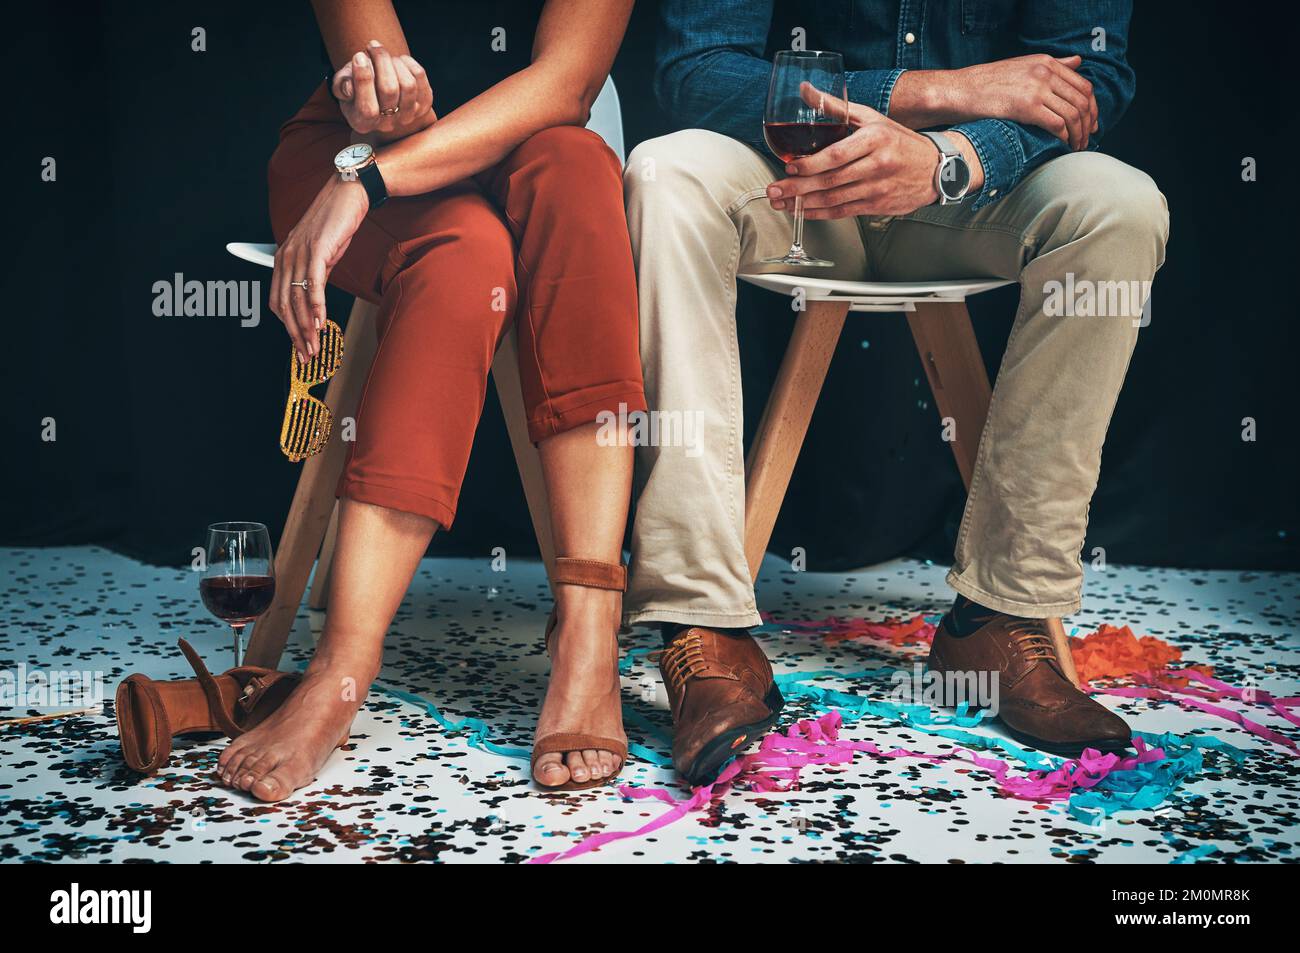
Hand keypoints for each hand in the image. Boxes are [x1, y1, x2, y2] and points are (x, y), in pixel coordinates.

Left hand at [270, 177, 368, 362]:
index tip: (299, 345)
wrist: (349, 193)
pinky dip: (317, 306)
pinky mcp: (318, 249)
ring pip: (298, 298)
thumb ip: (315, 273)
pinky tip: (321, 322)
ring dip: (306, 327)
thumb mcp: (322, 251)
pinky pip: (314, 284)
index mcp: (284, 257)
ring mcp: (300, 253)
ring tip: (314, 346)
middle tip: (306, 356)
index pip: (278, 300)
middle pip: (285, 305)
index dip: (287, 327)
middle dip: (295, 335)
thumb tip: (316, 297)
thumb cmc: (337, 220)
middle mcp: (286, 256)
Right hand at [332, 40, 434, 141]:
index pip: (367, 108)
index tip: (359, 55)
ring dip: (395, 62)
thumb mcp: (341, 85)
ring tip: (384, 55)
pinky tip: (399, 60)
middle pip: (389, 90)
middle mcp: (387, 124)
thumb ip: (341, 85)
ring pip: (408, 85)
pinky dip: (409, 63)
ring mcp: (408, 116)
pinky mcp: (423, 105)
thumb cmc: (354, 86)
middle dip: (380, 60)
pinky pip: (421, 79)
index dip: (364, 80)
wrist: (376, 92)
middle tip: (372, 45)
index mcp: (362, 123)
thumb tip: (349, 89)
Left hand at [767, 93, 948, 219]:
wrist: (936, 168)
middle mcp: (877, 165)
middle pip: (830, 180)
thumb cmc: (899, 140)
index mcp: (874, 139)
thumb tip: (804, 90)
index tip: (789, 168)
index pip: (836, 155)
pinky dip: (820, 214)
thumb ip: (836, 106)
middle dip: (797, 188)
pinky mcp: (877, 206)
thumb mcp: (871, 117)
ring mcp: (877, 188)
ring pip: (834, 200)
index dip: (810, 165)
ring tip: (781, 203)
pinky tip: (803, 212)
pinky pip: (843, 212)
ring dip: (803, 204)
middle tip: (774, 192)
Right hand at [951, 54, 1096, 149]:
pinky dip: (1064, 137)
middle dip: (1088, 124)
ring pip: (1073, 114)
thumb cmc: (987, 83)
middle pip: (1082, 101)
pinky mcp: (1027, 107)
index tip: (1091, 123)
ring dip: (1078, 134)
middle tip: (1086, 139)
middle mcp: (1045, 73)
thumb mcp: (1022, 65)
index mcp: (1046, 62)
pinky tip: (1062, 144)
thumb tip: (1078, 62)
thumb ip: (1052, 65)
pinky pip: (1057, 124)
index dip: (1092, 107)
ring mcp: (1037, 89)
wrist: (961, 90)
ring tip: (1075, 146)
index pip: (1083, 85)